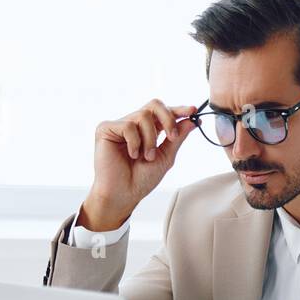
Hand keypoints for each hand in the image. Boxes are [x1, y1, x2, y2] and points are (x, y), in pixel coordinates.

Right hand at [80, 99, 197, 230]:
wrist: (124, 194)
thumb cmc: (142, 179)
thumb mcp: (166, 157)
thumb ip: (177, 138)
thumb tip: (192, 121)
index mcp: (149, 130)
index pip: (164, 112)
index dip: (179, 110)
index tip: (193, 110)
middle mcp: (134, 125)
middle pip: (154, 105)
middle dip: (168, 119)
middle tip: (172, 136)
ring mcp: (120, 125)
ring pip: (143, 116)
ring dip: (150, 139)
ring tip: (146, 156)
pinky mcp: (106, 129)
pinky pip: (128, 126)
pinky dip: (135, 142)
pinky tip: (131, 155)